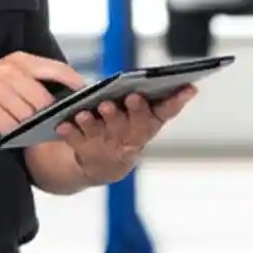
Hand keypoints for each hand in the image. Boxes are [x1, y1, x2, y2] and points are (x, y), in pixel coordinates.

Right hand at [0, 51, 86, 137]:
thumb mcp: (7, 75)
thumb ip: (33, 79)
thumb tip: (67, 92)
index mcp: (19, 60)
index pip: (56, 68)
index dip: (74, 81)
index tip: (86, 93)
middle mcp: (9, 71)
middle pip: (44, 99)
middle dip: (47, 115)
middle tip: (49, 123)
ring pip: (29, 115)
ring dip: (28, 124)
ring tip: (22, 124)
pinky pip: (12, 125)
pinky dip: (12, 131)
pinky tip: (7, 128)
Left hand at [54, 85, 197, 184]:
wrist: (105, 165)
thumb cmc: (128, 130)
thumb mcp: (146, 119)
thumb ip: (162, 103)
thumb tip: (190, 87)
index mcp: (148, 126)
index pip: (167, 112)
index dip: (177, 101)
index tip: (185, 88)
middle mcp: (130, 138)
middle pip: (134, 123)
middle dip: (135, 111)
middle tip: (132, 97)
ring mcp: (107, 145)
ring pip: (102, 131)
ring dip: (96, 121)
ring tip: (89, 110)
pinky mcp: (84, 150)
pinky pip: (75, 140)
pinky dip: (69, 132)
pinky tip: (63, 123)